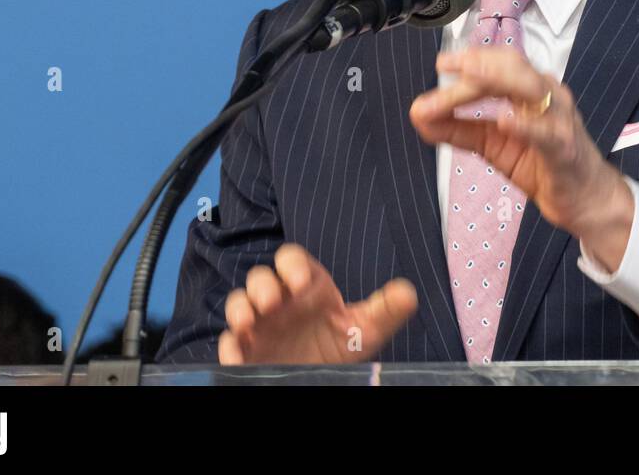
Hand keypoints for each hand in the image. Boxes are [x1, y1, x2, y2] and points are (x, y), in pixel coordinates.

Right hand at [218, 243, 417, 364]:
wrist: (325, 377)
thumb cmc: (343, 345)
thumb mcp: (366, 330)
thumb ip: (385, 310)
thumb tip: (408, 292)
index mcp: (307, 287)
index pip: (293, 261)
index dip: (291, 265)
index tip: (299, 282)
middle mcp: (280, 301)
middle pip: (261, 278)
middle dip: (262, 285)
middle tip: (272, 302)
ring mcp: (260, 325)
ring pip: (239, 302)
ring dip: (240, 308)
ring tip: (248, 322)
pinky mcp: (247, 350)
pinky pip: (229, 342)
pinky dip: (229, 346)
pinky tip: (237, 355)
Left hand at [409, 46, 633, 269]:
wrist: (584, 199)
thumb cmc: (541, 163)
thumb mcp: (492, 144)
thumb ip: (457, 128)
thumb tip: (418, 115)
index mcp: (530, 89)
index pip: (498, 66)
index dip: (469, 62)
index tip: (441, 64)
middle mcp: (548, 95)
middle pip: (512, 68)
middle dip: (477, 66)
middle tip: (446, 65)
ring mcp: (559, 120)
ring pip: (530, 89)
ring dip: (497, 80)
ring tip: (470, 77)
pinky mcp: (564, 148)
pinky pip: (546, 132)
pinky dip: (525, 125)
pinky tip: (505, 121)